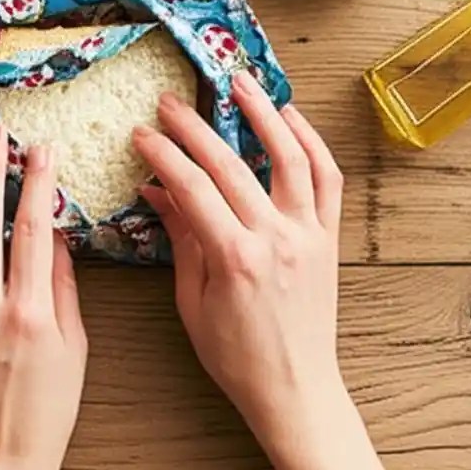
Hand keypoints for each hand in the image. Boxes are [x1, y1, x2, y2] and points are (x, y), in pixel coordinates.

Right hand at [132, 73, 381, 469]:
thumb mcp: (192, 301)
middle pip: (230, 164)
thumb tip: (158, 191)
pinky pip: (328, 179)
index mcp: (235, 258)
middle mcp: (276, 238)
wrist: (294, 386)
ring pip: (289, 156)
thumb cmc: (237, 356)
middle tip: (169, 103)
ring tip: (239, 83)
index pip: (192, 187)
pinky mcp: (329, 238)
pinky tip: (292, 118)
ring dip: (263, 113)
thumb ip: (180, 239)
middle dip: (193, 127)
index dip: (162, 155)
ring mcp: (308, 234)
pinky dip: (312, 142)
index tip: (141, 135)